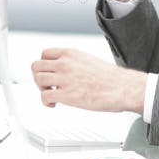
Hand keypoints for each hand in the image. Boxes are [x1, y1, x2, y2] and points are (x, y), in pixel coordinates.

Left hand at [31, 48, 145, 113]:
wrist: (123, 88)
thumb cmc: (111, 78)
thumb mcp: (89, 60)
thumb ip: (74, 63)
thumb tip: (66, 71)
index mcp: (71, 53)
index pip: (44, 54)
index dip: (44, 65)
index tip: (48, 73)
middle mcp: (65, 63)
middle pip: (36, 66)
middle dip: (39, 77)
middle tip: (47, 85)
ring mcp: (64, 78)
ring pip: (38, 80)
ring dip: (42, 89)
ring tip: (51, 94)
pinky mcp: (66, 95)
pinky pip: (44, 97)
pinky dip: (46, 102)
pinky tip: (54, 104)